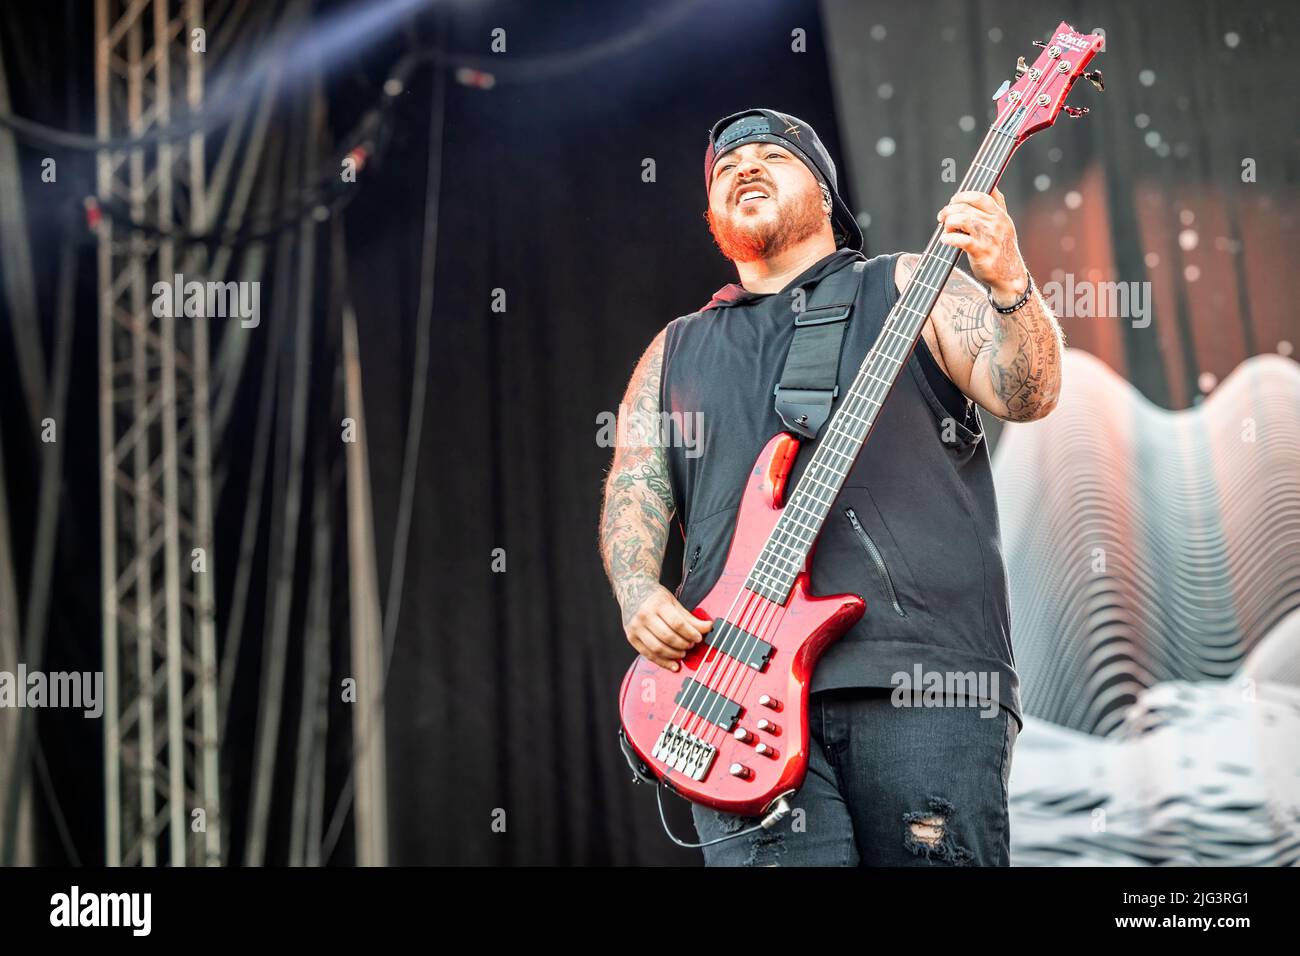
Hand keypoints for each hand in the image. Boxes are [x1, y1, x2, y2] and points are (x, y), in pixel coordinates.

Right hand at [622, 583, 711, 671]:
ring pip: (657, 648)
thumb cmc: (655, 597)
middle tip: (691, 645)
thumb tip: (708, 627)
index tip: (698, 638)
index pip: (677, 623)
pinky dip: (662, 662)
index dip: (690, 633)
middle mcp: (644, 615)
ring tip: (682, 653)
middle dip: (683, 644)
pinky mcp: (631, 637)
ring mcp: (635, 627)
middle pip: (667, 637)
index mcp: (657, 604)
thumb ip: (689, 618)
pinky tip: (672, 664)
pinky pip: (648, 654)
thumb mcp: (673, 602)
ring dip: (673, 654)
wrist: (633, 589)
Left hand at [936, 186, 1027, 305]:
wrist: (1010, 275)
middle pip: (966, 208)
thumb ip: (998, 204)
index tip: (953, 202)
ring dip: (949, 223)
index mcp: (999, 215)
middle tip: (942, 218)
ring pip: (963, 220)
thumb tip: (992, 185)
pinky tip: (945, 240)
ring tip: (946, 229)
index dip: (962, 196)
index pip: (980, 196)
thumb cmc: (1002, 248)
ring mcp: (989, 238)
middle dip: (949, 210)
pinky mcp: (981, 253)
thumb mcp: (1005, 223)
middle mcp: (995, 224)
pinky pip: (962, 240)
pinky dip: (949, 238)